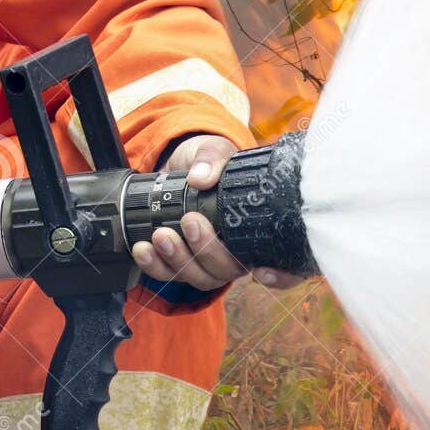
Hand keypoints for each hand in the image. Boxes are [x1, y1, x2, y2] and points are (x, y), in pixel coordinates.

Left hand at [130, 134, 305, 290]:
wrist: (179, 168)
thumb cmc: (210, 164)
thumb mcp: (214, 151)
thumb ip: (211, 159)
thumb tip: (200, 177)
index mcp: (260, 230)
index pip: (286, 267)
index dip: (281, 277)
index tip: (262, 272)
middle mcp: (239, 253)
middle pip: (230, 270)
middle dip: (207, 251)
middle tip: (190, 221)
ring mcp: (210, 263)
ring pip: (201, 278)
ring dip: (178, 260)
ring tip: (160, 235)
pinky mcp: (181, 264)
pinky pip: (171, 276)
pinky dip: (155, 266)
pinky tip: (143, 249)